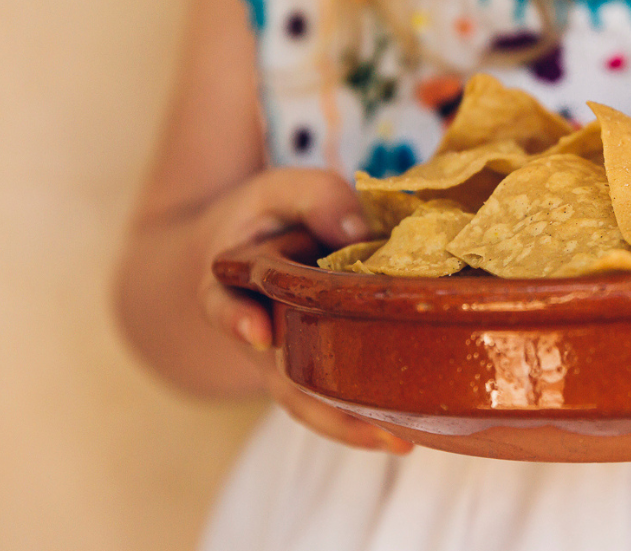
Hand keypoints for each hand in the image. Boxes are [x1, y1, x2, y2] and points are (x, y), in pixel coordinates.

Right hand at [198, 167, 413, 453]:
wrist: (247, 243)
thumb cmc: (268, 213)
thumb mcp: (282, 189)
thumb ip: (314, 197)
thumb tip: (358, 228)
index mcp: (232, 281)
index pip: (224, 304)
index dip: (236, 318)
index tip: (256, 331)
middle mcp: (255, 332)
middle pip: (276, 377)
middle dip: (319, 404)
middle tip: (368, 426)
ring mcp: (284, 357)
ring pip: (306, 402)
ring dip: (348, 425)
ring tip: (396, 442)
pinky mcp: (314, 365)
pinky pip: (330, 400)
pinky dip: (361, 419)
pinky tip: (405, 434)